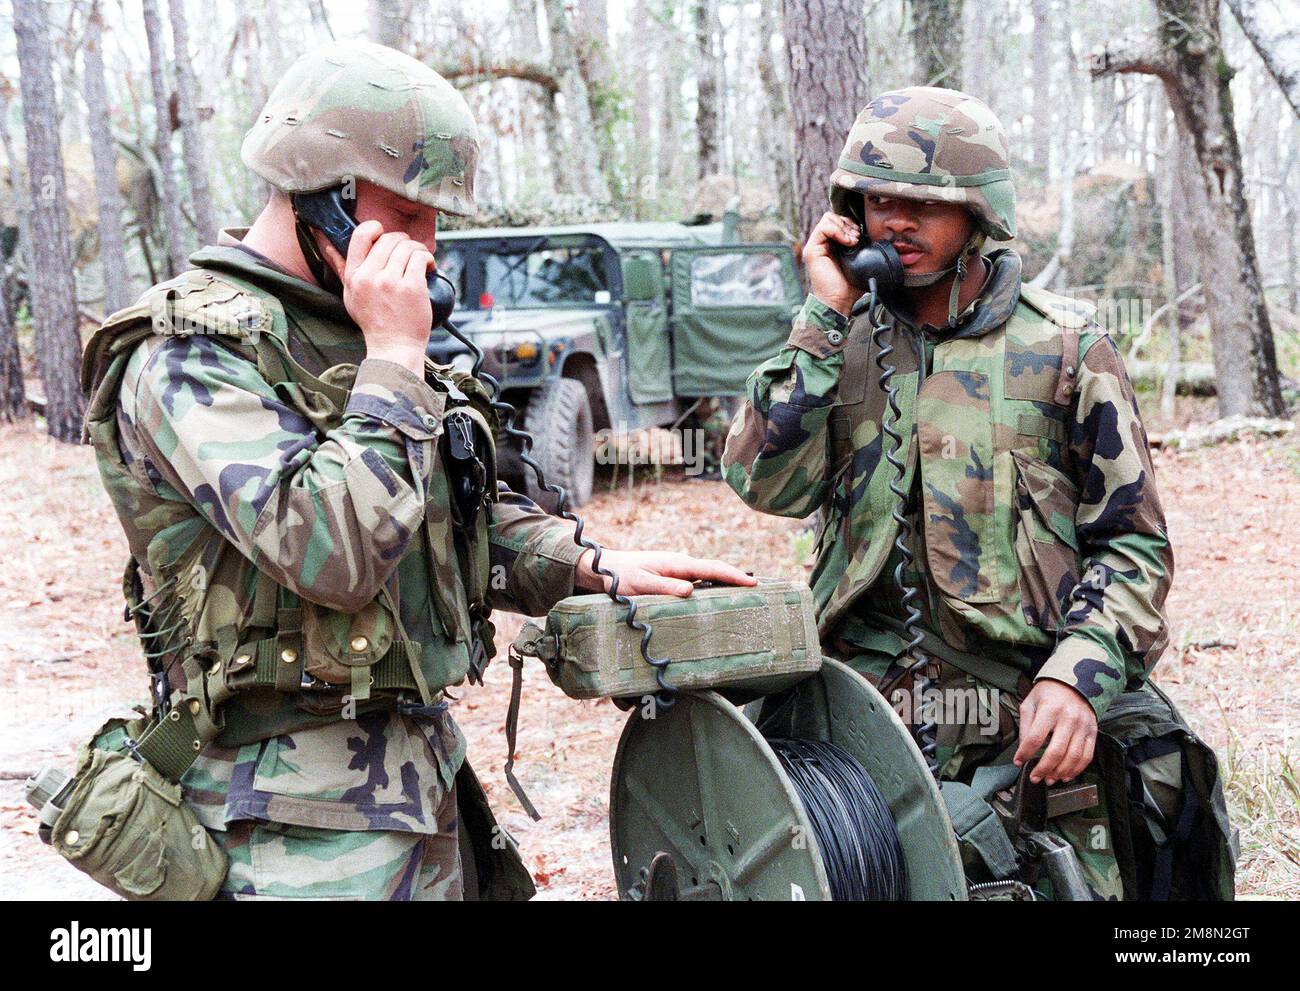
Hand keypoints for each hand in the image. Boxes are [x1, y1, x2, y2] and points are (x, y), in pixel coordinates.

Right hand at [321, 220, 435, 373]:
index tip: (383, 232)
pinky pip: (420, 258)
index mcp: (354, 276)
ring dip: (417, 249)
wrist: (394, 347)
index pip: (360, 236)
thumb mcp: (351, 296)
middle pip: (389, 238)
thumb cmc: (374, 323)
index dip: (375, 228)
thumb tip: (328, 247)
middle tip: (408, 251)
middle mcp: (370, 277)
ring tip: (419, 259)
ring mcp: (391, 282)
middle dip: (402, 240)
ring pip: (407, 246)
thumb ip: (342, 269)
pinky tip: (428, 266)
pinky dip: (427, 258)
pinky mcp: (411, 288)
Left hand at [575, 548, 757, 596]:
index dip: (734, 576)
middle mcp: (680, 564)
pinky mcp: (672, 576)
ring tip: (747, 596)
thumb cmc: (619, 577)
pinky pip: (698, 581)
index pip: (712, 569)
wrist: (601, 569)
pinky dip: (712, 586)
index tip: (754, 583)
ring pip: (708, 576)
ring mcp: (677, 569)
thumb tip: (691, 591)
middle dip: (737, 578)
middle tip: (761, 590)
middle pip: (715, 570)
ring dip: (726, 583)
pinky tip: (718, 598)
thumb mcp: (640, 585)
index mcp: (677, 563)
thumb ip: (664, 588)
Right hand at [803, 211, 863, 316]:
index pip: (839, 220)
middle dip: (848, 224)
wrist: (839, 300)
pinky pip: (824, 228)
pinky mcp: (812, 250)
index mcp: (832, 244)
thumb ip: (863, 246)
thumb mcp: (860, 261)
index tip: (860, 236)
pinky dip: (838, 231)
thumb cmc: (850, 286)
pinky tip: (848, 243)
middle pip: (833, 216)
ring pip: (828, 218)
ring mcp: (815, 245)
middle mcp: (822, 243)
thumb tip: (876, 234)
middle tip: (857, 239)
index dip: (851, 223)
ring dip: (844, 227)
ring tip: (853, 242)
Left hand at [1014, 680, 1097, 784]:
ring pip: (1073, 757)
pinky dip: (1076, 769)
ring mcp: (1083, 726)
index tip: (1018, 761)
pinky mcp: (1092, 732)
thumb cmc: (1049, 693)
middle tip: (1035, 777)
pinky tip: (1066, 775)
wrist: (1075, 682)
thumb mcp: (1030, 702)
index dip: (1025, 753)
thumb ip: (1026, 726)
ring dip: (1060, 772)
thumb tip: (1023, 749)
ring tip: (1049, 779)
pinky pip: (1087, 756)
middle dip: (1043, 768)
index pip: (1035, 737)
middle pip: (1056, 751)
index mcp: (1050, 709)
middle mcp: (1069, 718)